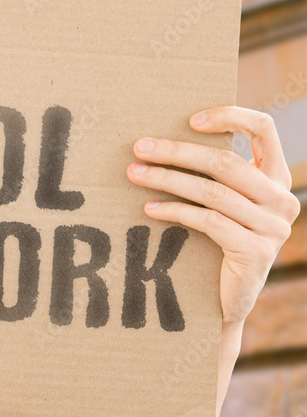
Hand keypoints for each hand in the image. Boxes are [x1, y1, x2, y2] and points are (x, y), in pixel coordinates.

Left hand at [126, 106, 299, 326]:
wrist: (225, 299)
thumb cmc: (215, 239)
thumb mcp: (221, 201)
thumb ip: (211, 173)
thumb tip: (158, 140)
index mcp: (276, 177)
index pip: (264, 129)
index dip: (230, 117)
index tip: (190, 119)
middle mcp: (282, 198)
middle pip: (225, 162)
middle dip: (177, 151)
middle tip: (139, 147)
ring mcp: (273, 227)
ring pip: (212, 192)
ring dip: (166, 179)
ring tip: (134, 174)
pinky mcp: (255, 252)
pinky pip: (208, 222)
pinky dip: (174, 211)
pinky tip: (149, 208)